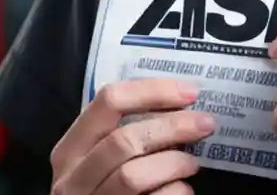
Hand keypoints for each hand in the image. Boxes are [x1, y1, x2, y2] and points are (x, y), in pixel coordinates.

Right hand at [50, 78, 216, 194]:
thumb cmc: (106, 187)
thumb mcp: (102, 158)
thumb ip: (128, 134)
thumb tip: (180, 106)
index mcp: (70, 149)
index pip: (109, 101)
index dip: (153, 91)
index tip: (190, 92)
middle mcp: (72, 178)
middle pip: (124, 140)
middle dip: (173, 127)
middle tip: (206, 124)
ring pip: (133, 175)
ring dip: (173, 163)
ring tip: (192, 164)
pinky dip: (175, 191)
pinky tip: (182, 189)